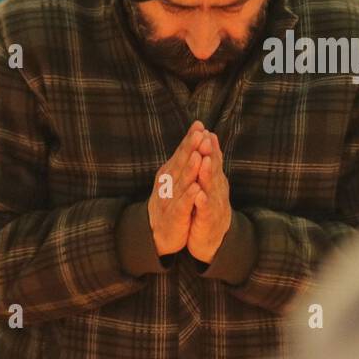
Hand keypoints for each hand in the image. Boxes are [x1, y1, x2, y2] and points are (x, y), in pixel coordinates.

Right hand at [148, 121, 211, 255]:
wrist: (159, 234)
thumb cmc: (171, 203)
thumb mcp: (176, 180)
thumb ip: (184, 161)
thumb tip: (195, 137)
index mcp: (169, 173)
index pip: (181, 153)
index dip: (189, 139)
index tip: (199, 125)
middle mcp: (167, 184)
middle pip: (180, 164)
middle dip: (190, 148)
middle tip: (199, 133)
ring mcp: (169, 200)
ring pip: (180, 183)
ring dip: (189, 169)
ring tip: (198, 156)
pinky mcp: (174, 217)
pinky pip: (181, 206)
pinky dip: (188, 197)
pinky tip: (196, 189)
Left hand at [187, 131, 231, 262]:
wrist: (212, 239)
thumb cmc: (207, 208)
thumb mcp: (209, 184)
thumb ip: (209, 162)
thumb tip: (208, 137)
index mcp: (214, 180)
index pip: (211, 158)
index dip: (208, 144)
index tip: (201, 128)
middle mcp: (217, 190)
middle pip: (213, 169)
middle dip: (209, 153)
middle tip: (205, 137)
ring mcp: (214, 206)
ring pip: (211, 188)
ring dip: (207, 174)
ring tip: (203, 160)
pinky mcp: (208, 222)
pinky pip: (205, 211)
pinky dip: (202, 202)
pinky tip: (199, 195)